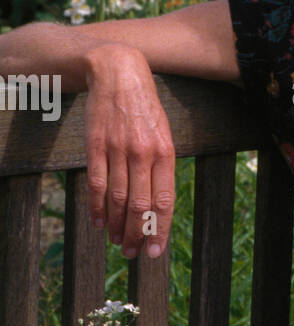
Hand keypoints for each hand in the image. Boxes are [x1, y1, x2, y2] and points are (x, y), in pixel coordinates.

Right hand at [84, 45, 175, 258]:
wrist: (118, 72)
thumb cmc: (145, 107)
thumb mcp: (164, 133)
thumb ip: (163, 166)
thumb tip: (160, 203)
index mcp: (165, 152)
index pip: (163, 201)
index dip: (159, 229)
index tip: (155, 251)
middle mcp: (143, 153)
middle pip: (140, 206)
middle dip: (137, 235)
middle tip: (133, 253)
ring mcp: (118, 149)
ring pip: (118, 198)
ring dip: (118, 226)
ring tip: (118, 242)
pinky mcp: (95, 145)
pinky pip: (97, 183)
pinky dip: (97, 206)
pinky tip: (99, 222)